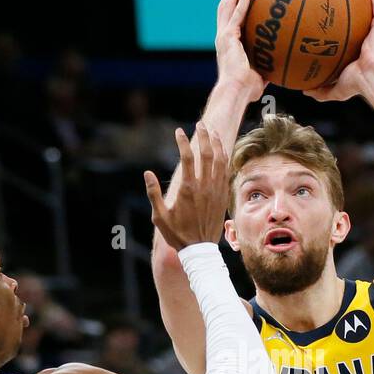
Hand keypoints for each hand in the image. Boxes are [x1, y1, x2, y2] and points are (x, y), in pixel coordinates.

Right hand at [144, 123, 228, 249]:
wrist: (200, 249)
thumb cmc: (177, 233)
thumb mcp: (159, 216)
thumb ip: (153, 193)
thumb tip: (147, 173)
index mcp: (187, 189)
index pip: (187, 157)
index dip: (183, 141)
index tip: (178, 131)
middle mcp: (204, 187)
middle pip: (207, 153)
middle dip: (204, 135)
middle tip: (200, 124)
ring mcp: (216, 191)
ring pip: (220, 160)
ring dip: (217, 143)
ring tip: (213, 132)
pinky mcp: (223, 196)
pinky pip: (226, 172)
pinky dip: (224, 158)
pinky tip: (221, 150)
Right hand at [215, 0, 264, 101]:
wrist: (236, 93)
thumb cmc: (247, 90)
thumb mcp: (260, 75)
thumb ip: (269, 67)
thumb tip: (285, 68)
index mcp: (228, 44)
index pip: (229, 18)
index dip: (234, 4)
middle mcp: (223, 36)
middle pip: (225, 5)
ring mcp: (224, 35)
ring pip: (227, 3)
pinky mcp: (228, 36)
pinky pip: (238, 12)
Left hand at [305, 0, 373, 102]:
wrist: (370, 77)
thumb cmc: (356, 84)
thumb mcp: (334, 89)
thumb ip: (320, 90)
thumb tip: (304, 90)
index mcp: (363, 52)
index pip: (356, 37)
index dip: (351, 28)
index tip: (341, 20)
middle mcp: (372, 39)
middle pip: (366, 19)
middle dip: (361, 7)